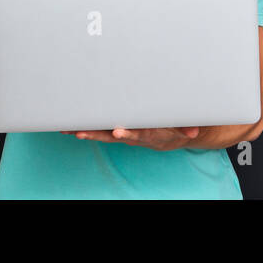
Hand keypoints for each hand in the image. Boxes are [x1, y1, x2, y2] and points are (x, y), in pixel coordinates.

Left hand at [61, 126, 201, 150]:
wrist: (171, 136)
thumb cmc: (175, 126)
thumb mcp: (184, 126)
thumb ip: (188, 127)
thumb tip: (195, 131)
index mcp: (148, 133)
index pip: (137, 134)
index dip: (128, 133)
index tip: (117, 132)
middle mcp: (132, 135)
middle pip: (111, 136)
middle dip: (96, 134)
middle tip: (80, 133)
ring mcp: (123, 133)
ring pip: (102, 133)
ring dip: (85, 131)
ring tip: (67, 129)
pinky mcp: (117, 129)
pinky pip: (100, 129)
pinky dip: (86, 127)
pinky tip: (70, 126)